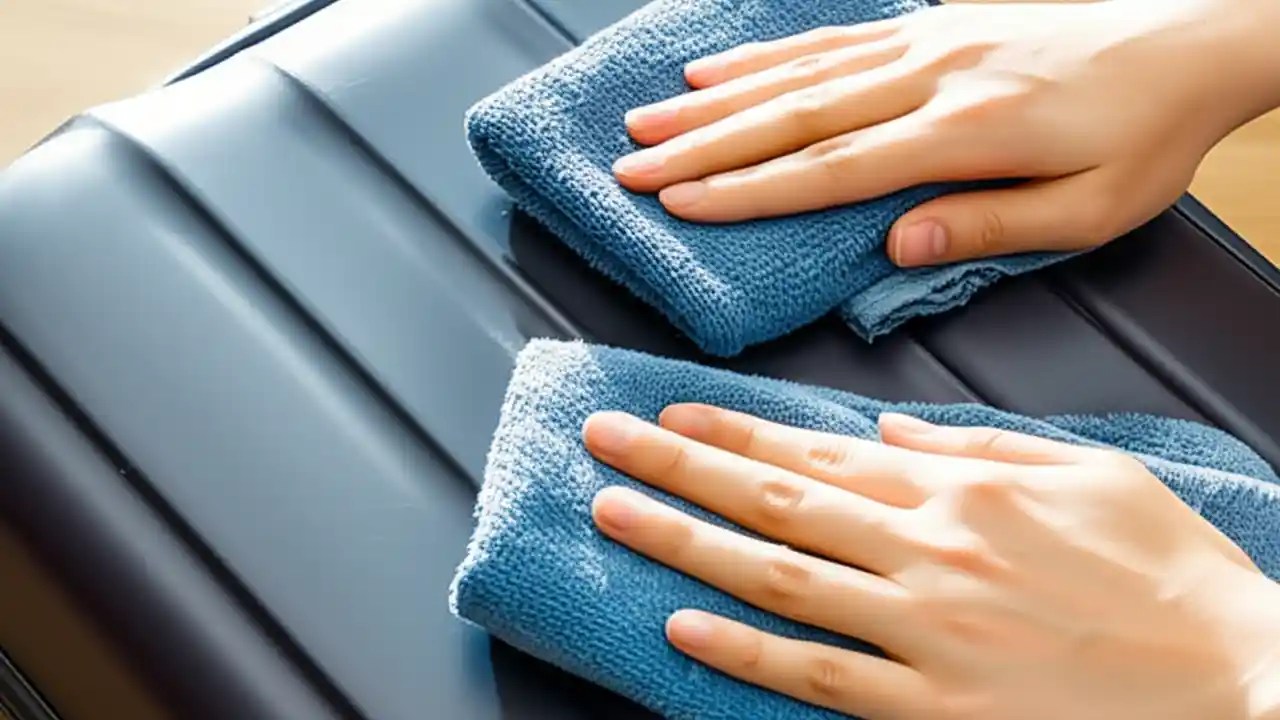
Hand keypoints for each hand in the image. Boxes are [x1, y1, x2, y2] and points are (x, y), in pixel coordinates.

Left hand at [582, 406, 1279, 718]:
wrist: (1239, 683)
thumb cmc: (1169, 577)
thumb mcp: (1088, 473)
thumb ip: (976, 443)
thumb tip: (884, 425)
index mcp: (963, 493)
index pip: (818, 451)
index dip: (734, 430)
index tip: (671, 409)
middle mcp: (930, 554)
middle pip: (777, 503)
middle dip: (680, 465)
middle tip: (605, 438)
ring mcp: (927, 637)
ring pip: (777, 580)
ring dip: (685, 543)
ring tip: (614, 512)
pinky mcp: (935, 711)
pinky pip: (820, 677)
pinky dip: (745, 651)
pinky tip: (680, 627)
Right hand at [613, 0, 1279, 266]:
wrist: (1195, 31)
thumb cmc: (1146, 132)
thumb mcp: (1090, 208)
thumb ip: (989, 224)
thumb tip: (894, 245)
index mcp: (966, 132)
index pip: (832, 169)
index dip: (748, 189)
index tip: (680, 204)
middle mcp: (932, 76)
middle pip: (794, 114)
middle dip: (703, 143)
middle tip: (631, 164)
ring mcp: (927, 39)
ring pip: (799, 70)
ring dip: (715, 95)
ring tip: (648, 116)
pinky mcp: (931, 20)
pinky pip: (831, 38)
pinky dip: (766, 52)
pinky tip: (717, 65)